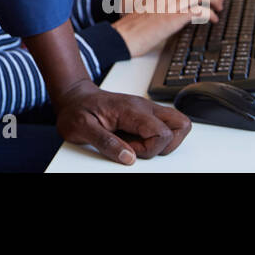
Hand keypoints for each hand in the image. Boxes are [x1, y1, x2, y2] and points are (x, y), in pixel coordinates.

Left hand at [54, 82, 191, 163]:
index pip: (162, 132)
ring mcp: (146, 110)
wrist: (73, 97)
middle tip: (140, 149)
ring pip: (177, 124)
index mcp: (131, 109)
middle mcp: (144, 107)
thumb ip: (106, 142)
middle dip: (167, 145)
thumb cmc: (77, 110)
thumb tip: (128, 158)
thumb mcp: (82, 128)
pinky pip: (163, 126)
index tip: (129, 149)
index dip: (149, 149)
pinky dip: (155, 138)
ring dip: (163, 141)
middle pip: (181, 124)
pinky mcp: (144, 115)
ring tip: (137, 145)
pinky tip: (135, 140)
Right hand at [115, 0, 224, 55]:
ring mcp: (170, 2)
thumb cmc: (136, 23)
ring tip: (218, 9)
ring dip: (216, 0)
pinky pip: (199, 10)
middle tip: (222, 0)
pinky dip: (210, 14)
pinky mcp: (172, 17)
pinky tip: (211, 20)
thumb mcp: (153, 2)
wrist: (123, 36)